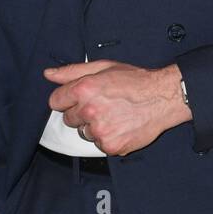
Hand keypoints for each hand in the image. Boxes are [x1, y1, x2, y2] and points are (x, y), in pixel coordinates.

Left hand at [45, 60, 190, 156]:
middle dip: (81, 113)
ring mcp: (100, 130)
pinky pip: (99, 144)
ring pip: (84, 133)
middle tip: (103, 104)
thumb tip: (49, 75)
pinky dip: (108, 137)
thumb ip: (72, 71)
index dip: (67, 99)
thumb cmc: (135, 81)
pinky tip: (121, 125)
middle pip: (69, 119)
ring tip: (114, 114)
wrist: (163, 97)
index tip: (79, 98)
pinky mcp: (111, 145)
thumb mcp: (103, 67)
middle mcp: (90, 111)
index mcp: (84, 89)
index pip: (56, 101)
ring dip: (95, 126)